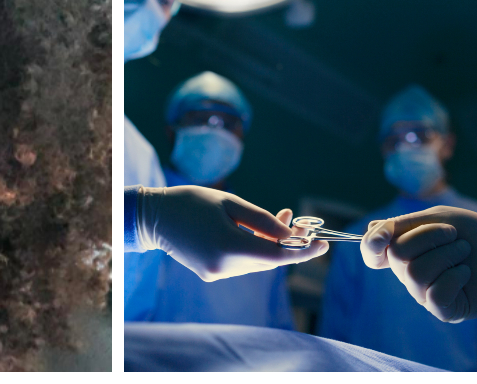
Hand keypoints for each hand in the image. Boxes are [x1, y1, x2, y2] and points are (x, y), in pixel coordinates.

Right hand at [137, 185, 327, 281]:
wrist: (153, 218)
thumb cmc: (191, 202)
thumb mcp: (229, 203)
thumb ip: (262, 220)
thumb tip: (291, 236)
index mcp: (229, 247)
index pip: (277, 257)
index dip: (303, 252)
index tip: (322, 245)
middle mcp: (224, 267)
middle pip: (268, 260)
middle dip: (286, 243)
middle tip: (295, 219)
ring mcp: (217, 273)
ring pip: (256, 262)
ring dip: (269, 244)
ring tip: (276, 218)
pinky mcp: (211, 273)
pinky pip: (241, 262)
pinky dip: (251, 249)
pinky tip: (250, 231)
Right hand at [360, 205, 476, 322]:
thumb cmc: (472, 233)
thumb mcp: (436, 217)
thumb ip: (401, 224)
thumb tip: (372, 232)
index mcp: (402, 249)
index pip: (372, 251)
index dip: (372, 244)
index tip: (385, 236)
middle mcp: (408, 273)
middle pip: (397, 255)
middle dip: (429, 237)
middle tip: (453, 235)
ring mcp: (424, 293)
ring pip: (415, 274)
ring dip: (447, 255)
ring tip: (464, 252)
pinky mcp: (444, 310)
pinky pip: (434, 295)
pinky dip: (454, 277)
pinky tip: (466, 273)